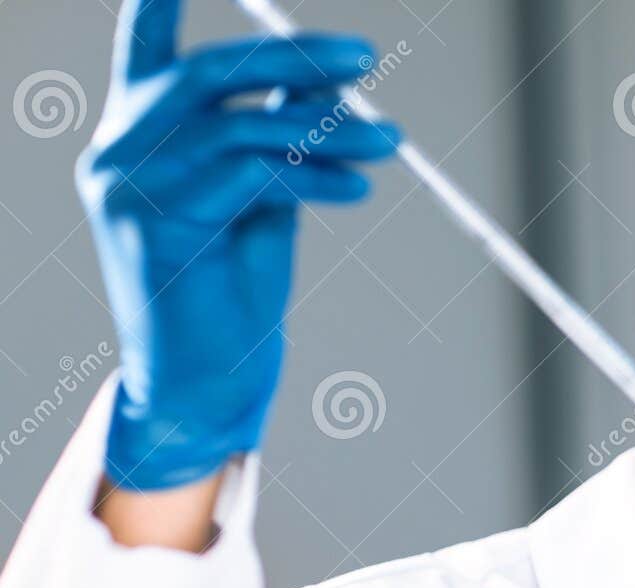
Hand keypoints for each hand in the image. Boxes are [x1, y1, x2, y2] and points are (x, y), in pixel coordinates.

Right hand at [80, 0, 401, 490]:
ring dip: (328, 128)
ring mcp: (126, 186)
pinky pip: (251, 178)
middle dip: (292, 57)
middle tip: (364, 56)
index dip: (161, 0)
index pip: (143, 48)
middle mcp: (118, 150)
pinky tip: (360, 183)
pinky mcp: (153, 224)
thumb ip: (275, 134)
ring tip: (391, 139)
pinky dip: (315, 175)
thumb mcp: (259, 195)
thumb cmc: (230, 290)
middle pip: (208, 75)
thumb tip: (318, 76)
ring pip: (239, 128)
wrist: (206, 379)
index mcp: (137, 134)